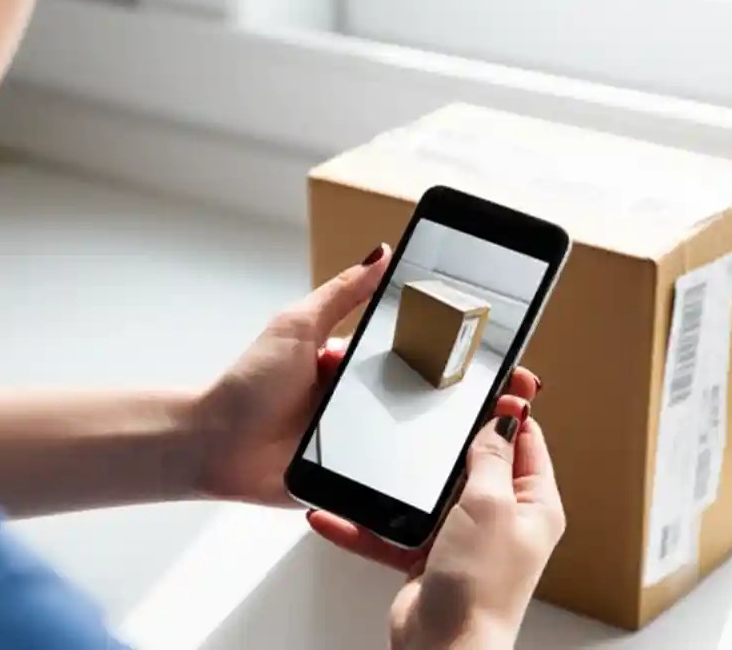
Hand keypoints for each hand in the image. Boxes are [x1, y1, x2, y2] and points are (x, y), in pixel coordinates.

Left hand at [192, 243, 545, 507]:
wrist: (211, 443)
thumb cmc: (247, 383)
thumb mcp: (298, 326)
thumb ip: (341, 295)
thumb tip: (382, 253)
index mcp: (357, 364)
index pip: (421, 353)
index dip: (462, 352)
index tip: (502, 346)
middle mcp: (366, 402)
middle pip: (434, 397)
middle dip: (480, 394)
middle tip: (520, 390)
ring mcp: (364, 442)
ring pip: (424, 438)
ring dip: (462, 435)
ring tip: (502, 427)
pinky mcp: (355, 478)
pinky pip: (397, 477)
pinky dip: (428, 474)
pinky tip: (462, 470)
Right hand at [308, 410, 564, 648]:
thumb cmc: (481, 588)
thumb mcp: (489, 503)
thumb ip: (489, 458)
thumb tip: (501, 420)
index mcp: (534, 504)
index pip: (526, 440)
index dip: (511, 408)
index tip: (496, 378)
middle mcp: (501, 520)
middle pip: (474, 463)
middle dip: (445, 441)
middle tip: (426, 406)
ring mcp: (463, 540)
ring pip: (426, 496)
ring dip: (395, 484)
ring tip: (370, 457)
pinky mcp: (426, 560)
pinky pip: (391, 533)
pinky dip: (362, 525)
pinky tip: (332, 514)